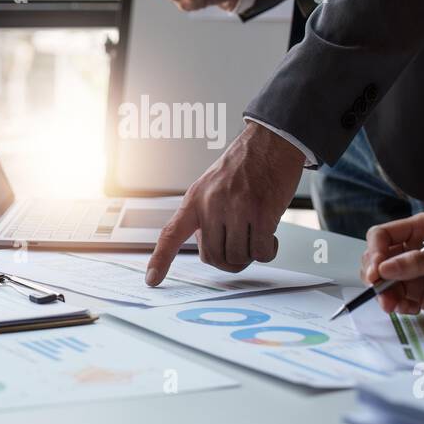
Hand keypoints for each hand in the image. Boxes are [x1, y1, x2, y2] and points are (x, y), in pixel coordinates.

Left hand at [145, 122, 304, 284]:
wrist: (270, 143)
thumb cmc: (243, 166)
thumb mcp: (211, 186)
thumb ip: (205, 215)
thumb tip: (210, 250)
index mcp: (195, 199)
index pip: (171, 233)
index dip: (160, 259)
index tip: (152, 280)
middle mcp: (212, 204)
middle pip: (214, 258)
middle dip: (229, 260)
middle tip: (241, 246)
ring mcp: (237, 209)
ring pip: (239, 257)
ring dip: (251, 253)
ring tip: (257, 234)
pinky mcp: (261, 214)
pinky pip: (261, 252)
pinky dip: (268, 250)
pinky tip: (271, 236)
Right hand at [361, 213, 423, 314]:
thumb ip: (420, 263)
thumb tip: (385, 268)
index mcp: (419, 229)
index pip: (382, 235)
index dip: (375, 253)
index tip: (376, 273)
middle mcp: (411, 247)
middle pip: (376, 258)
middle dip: (376, 278)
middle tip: (383, 295)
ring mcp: (411, 269)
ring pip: (382, 280)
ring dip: (385, 295)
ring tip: (397, 307)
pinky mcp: (415, 288)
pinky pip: (394, 296)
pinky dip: (397, 305)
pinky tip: (412, 309)